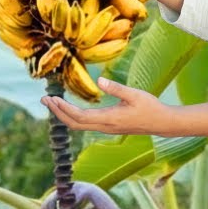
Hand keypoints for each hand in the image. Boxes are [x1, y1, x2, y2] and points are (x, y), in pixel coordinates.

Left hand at [41, 78, 172, 135]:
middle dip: (57, 113)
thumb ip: (117, 88)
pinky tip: (70, 109)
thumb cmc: (150, 107)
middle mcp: (105, 127)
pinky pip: (85, 125)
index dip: (63, 109)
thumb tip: (100, 80)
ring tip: (53, 104)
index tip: (52, 99)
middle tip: (45, 100)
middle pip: (74, 124)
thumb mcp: (135, 95)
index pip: (80, 116)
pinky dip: (73, 117)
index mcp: (109, 119)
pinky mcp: (109, 127)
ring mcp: (106, 129)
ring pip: (79, 126)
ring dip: (64, 115)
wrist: (162, 123)